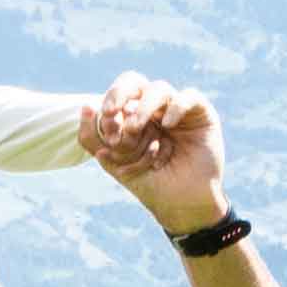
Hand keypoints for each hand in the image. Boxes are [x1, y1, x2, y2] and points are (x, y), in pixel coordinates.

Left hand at [80, 72, 226, 229]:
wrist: (183, 204)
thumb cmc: (151, 183)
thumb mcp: (116, 164)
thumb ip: (94, 140)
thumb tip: (85, 107)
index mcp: (134, 116)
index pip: (118, 95)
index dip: (109, 104)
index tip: (106, 127)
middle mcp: (155, 109)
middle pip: (135, 82)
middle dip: (120, 93)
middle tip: (110, 111)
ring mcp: (178, 110)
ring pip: (159, 89)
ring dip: (143, 107)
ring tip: (135, 129)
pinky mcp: (201, 114)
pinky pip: (188, 97)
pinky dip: (175, 107)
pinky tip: (167, 125)